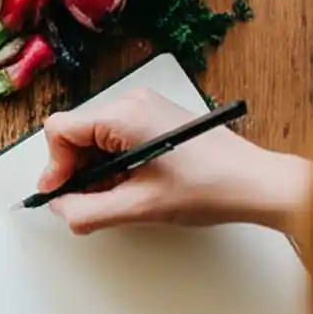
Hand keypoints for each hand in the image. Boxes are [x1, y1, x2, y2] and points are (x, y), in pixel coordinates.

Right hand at [39, 88, 312, 234]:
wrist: (257, 183)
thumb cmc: (210, 187)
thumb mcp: (139, 207)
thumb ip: (88, 211)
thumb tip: (60, 209)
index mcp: (124, 115)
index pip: (60, 130)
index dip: (55, 167)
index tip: (61, 195)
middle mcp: (132, 103)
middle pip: (76, 133)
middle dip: (76, 170)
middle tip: (88, 202)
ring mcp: (146, 108)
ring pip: (96, 138)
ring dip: (96, 170)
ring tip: (117, 196)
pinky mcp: (156, 119)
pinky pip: (117, 138)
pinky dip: (114, 164)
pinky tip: (131, 186)